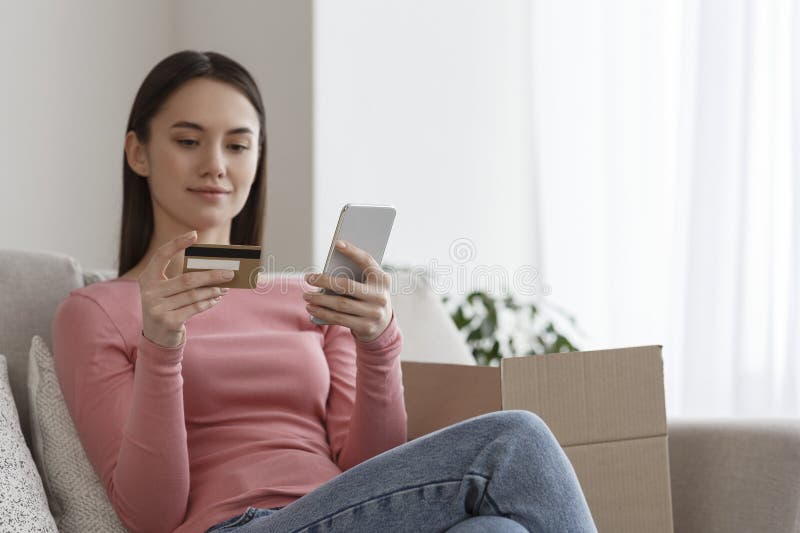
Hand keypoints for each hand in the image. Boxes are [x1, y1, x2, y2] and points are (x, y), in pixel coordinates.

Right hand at [138, 230, 233, 347]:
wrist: (156, 336)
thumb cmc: (167, 305)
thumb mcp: (167, 290)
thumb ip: (182, 279)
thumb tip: (214, 269)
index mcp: (147, 278)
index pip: (161, 255)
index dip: (177, 244)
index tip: (194, 234)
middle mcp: (149, 292)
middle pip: (187, 279)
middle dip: (211, 275)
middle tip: (229, 273)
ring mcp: (157, 308)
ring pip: (194, 294)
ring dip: (213, 290)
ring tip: (225, 286)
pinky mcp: (168, 322)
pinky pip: (195, 308)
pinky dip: (209, 302)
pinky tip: (217, 298)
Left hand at [303, 240, 392, 342]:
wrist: (382, 324)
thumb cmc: (369, 296)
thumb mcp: (369, 284)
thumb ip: (356, 276)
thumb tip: (329, 271)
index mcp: (383, 279)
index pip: (367, 261)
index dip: (353, 251)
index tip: (337, 244)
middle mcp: (380, 296)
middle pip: (347, 285)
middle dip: (324, 281)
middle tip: (308, 278)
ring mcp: (374, 313)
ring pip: (340, 304)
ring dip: (319, 299)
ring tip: (306, 295)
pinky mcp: (365, 326)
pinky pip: (339, 318)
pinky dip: (323, 312)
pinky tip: (311, 308)